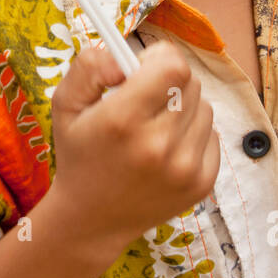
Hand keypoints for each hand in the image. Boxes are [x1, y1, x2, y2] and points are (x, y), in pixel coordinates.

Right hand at [46, 41, 220, 262]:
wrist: (92, 220)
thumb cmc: (79, 155)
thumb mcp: (65, 104)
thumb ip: (89, 66)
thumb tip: (122, 57)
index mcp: (123, 121)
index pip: (173, 66)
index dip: (159, 59)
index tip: (143, 70)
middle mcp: (158, 146)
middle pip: (191, 82)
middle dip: (169, 83)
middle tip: (144, 101)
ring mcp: (185, 168)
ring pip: (204, 107)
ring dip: (182, 109)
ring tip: (154, 128)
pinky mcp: (202, 184)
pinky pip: (212, 135)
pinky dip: (192, 135)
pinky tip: (166, 150)